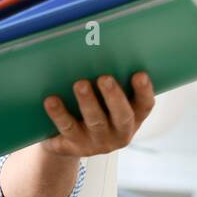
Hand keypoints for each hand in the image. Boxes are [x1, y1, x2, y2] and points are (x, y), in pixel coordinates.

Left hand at [40, 72, 155, 157]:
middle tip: (105, 78)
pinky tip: (51, 100)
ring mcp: (97, 142)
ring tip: (80, 84)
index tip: (140, 74)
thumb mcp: (104, 101)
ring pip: (95, 122)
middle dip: (114, 97)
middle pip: (122, 116)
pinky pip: (67, 128)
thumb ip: (108, 83)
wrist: (65, 142)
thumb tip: (100, 50)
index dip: (144, 91)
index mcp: (132, 118)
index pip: (145, 105)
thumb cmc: (91, 111)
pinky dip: (59, 113)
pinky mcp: (74, 146)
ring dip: (88, 102)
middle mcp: (119, 133)